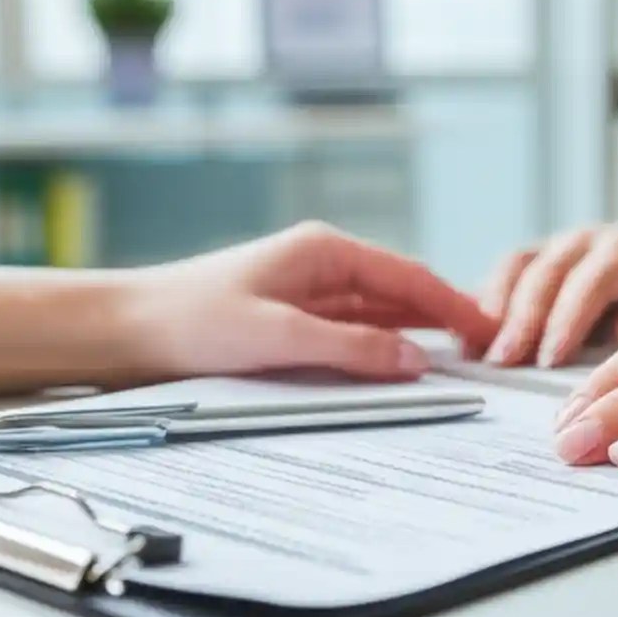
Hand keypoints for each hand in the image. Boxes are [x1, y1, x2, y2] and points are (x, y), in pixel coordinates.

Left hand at [125, 222, 497, 379]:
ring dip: (414, 335)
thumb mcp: (277, 335)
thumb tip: (414, 360)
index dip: (454, 303)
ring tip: (457, 361)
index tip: (490, 327)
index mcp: (324, 250)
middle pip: (399, 292)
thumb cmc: (190, 318)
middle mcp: (321, 266)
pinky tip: (398, 365)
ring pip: (378, 313)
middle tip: (487, 349)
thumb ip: (351, 346)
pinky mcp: (291, 320)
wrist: (127, 329)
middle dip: (444, 319)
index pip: (408, 275)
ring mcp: (307, 293)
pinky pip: (351, 332)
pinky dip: (379, 347)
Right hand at [480, 227, 617, 367]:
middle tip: (504, 362)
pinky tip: (471, 337)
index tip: (551, 359)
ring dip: (495, 307)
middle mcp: (588, 240)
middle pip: (545, 271)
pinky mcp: (541, 257)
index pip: (592, 278)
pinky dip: (484, 300)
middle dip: (521, 318)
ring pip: (518, 265)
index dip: (568, 318)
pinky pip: (506, 272)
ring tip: (479, 351)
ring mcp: (560, 245)